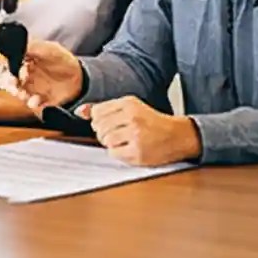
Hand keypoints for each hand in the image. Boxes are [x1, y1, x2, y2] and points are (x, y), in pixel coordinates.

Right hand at [0, 40, 83, 113]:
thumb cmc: (63, 61)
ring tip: (24, 93)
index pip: (2, 63)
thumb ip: (30, 46)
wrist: (80, 78)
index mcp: (22, 60)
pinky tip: (36, 100)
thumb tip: (14, 45)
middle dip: (5, 81)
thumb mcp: (49, 49)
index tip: (8, 65)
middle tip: (14, 82)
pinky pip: (28, 104)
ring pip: (13, 92)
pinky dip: (31, 103)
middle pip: (2, 79)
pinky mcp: (36, 101)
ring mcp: (28, 89)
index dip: (2, 65)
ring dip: (16, 93)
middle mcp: (21, 75)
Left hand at [74, 96, 200, 166]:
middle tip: (118, 134)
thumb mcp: (130, 108)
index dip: (99, 121)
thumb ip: (105, 109)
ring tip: (125, 141)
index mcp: (129, 103)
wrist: (177, 136)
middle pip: (99, 127)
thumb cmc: (152, 123)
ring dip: (111, 143)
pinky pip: (114, 153)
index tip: (109, 123)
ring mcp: (135, 135)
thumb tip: (80, 111)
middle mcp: (132, 117)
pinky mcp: (138, 151)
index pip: (97, 112)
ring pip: (105, 140)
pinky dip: (118, 153)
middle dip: (104, 133)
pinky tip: (129, 148)